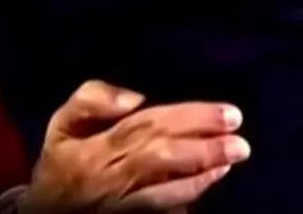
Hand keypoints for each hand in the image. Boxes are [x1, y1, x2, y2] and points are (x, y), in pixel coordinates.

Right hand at [21, 80, 248, 213]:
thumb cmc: (62, 161)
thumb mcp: (63, 124)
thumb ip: (91, 100)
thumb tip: (134, 99)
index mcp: (91, 149)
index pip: (145, 126)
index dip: (189, 118)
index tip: (228, 113)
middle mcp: (106, 179)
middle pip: (159, 156)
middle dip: (204, 146)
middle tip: (240, 137)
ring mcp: (118, 207)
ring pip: (161, 192)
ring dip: (200, 176)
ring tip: (232, 158)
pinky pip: (158, 211)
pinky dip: (185, 198)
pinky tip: (211, 182)